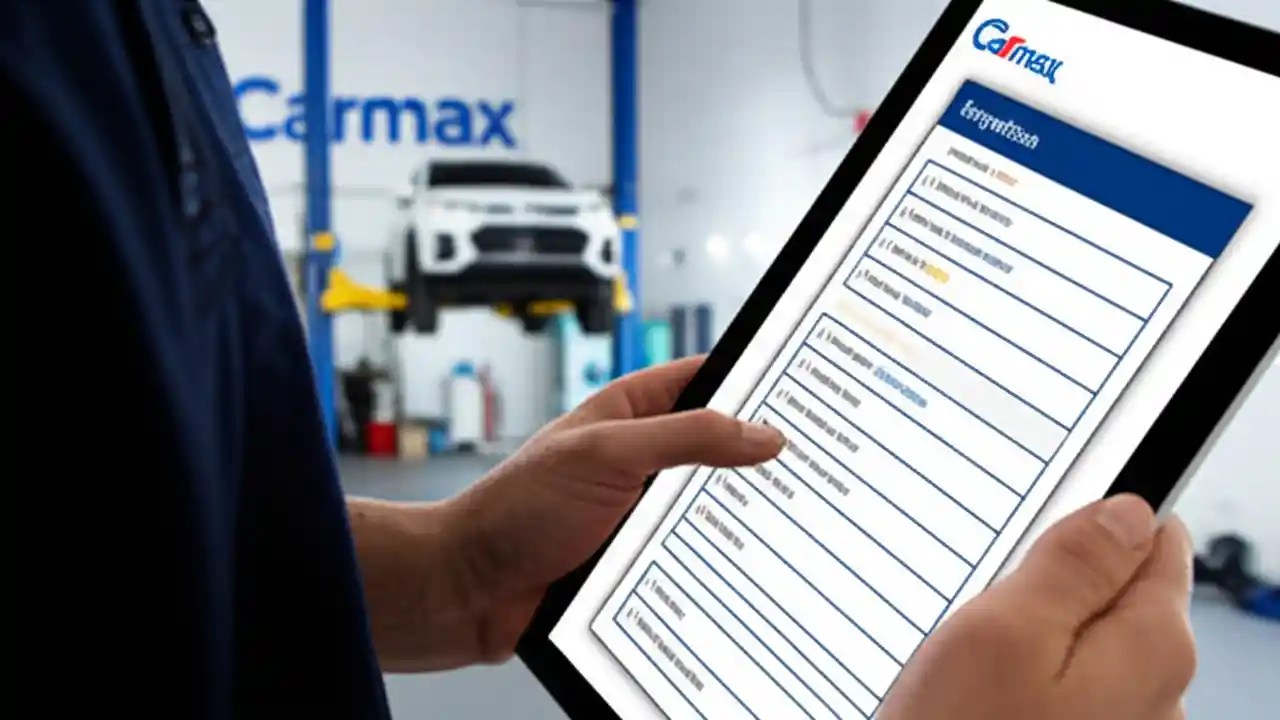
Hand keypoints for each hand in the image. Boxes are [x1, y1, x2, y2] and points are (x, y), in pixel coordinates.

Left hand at [437, 356, 784, 666]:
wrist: (469, 589)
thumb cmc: (515, 510)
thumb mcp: (607, 456)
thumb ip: (686, 437)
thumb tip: (760, 434)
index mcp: (628, 411)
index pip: (706, 380)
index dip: (753, 383)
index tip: (804, 393)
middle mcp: (638, 456)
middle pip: (718, 448)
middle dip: (757, 457)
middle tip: (812, 466)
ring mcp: (638, 509)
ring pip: (708, 504)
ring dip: (735, 516)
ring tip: (789, 522)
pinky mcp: (636, 557)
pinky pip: (690, 551)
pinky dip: (713, 558)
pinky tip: (743, 569)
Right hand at [879, 494, 1195, 719]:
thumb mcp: (1002, 631)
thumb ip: (1074, 562)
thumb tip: (1128, 513)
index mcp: (1153, 651)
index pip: (1155, 540)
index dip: (1088, 532)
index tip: (1037, 554)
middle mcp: (1161, 699)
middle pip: (1118, 598)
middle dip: (1052, 596)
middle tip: (988, 625)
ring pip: (1085, 649)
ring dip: (1034, 647)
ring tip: (978, 678)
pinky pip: (1068, 697)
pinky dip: (1027, 691)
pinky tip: (985, 710)